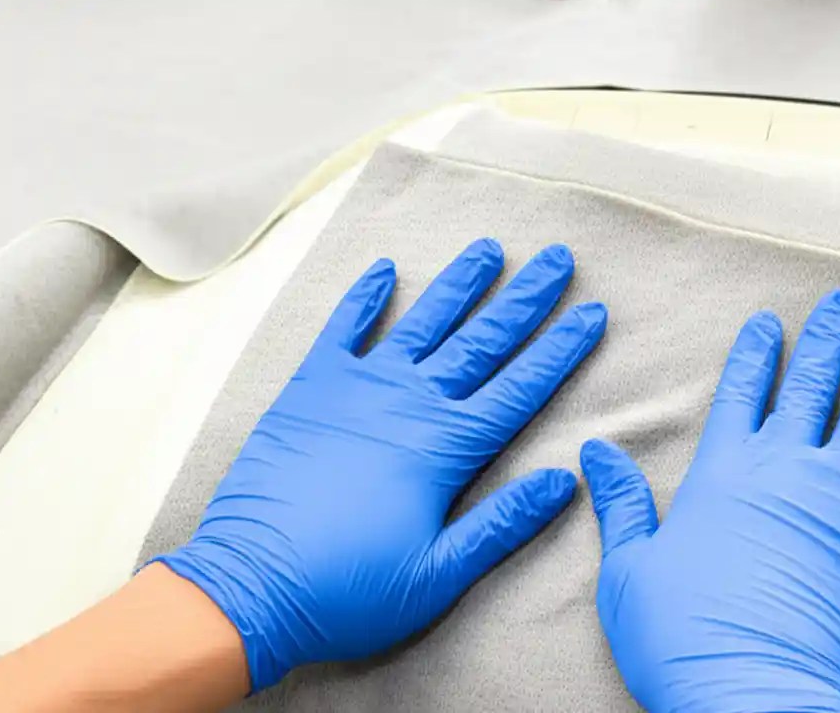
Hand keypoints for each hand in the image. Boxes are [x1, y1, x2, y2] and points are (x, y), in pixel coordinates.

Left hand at [153, 239, 606, 690]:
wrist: (248, 588)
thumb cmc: (348, 591)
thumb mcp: (438, 575)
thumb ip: (503, 524)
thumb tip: (566, 480)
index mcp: (445, 448)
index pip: (519, 387)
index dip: (560, 350)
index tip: (591, 314)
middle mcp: (408, 404)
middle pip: (481, 341)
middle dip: (524, 299)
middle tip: (558, 259)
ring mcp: (357, 390)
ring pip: (422, 323)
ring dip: (459, 284)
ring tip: (489, 248)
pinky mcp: (310, 392)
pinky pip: (342, 330)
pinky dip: (363, 298)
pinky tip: (384, 269)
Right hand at [581, 290, 839, 711]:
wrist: (750, 694)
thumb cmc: (680, 641)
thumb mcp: (627, 571)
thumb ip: (620, 504)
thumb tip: (597, 450)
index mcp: (721, 474)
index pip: (740, 394)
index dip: (755, 354)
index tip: (769, 320)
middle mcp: (783, 468)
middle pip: (810, 385)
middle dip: (827, 338)